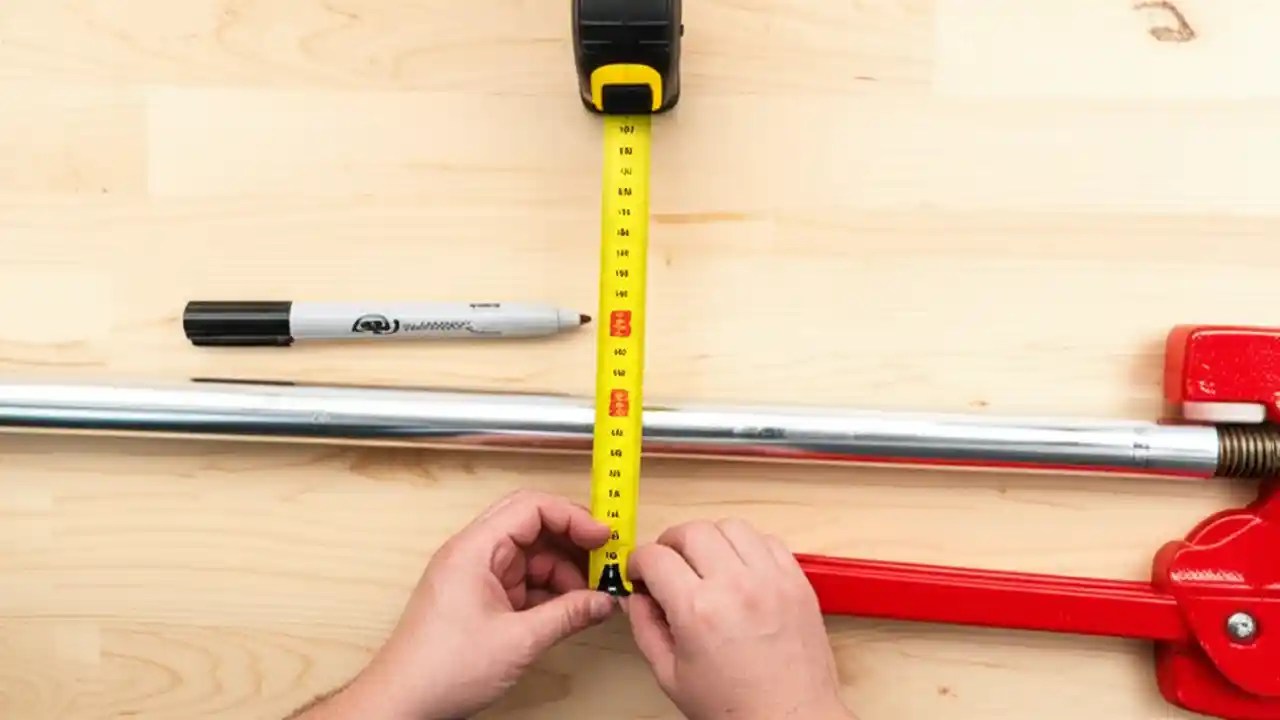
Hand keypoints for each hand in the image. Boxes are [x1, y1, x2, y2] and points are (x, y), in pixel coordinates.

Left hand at [320, 490, 616, 719]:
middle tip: (604, 559)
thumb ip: (567, 615)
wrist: (403, 702)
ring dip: (563, 570)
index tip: (603, 537)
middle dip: (571, 540)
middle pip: (531, 525)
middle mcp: (473, 554)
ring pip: (530, 555)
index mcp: (474, 549)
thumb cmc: (441, 669)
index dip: (571, 517)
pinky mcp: (480, 597)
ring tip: (592, 594)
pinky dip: (548, 590)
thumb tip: (604, 600)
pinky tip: (570, 608)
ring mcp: (476, 575)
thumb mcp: (519, 641)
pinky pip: (522, 579)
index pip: (530, 507)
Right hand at [625, 519, 850, 719]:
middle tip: (668, 565)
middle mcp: (735, 586)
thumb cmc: (734, 709)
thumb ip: (645, 627)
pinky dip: (747, 546)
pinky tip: (740, 569)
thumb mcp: (670, 675)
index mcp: (698, 610)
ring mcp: (771, 579)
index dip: (638, 562)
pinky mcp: (797, 581)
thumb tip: (635, 595)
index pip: (655, 556)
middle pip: (691, 530)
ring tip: (706, 564)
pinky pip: (767, 540)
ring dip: (710, 538)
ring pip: (731, 525)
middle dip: (670, 543)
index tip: (639, 573)